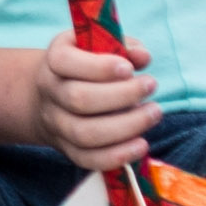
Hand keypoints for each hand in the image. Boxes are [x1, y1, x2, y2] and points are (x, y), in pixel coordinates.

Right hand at [31, 32, 158, 177]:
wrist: (52, 96)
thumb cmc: (87, 65)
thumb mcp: (99, 46)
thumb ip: (123, 46)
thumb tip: (142, 56)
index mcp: (55, 60)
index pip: (65, 62)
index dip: (99, 67)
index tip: (129, 68)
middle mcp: (50, 92)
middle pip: (78, 99)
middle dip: (122, 95)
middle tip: (151, 85)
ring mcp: (56, 124)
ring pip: (85, 133)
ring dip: (126, 126)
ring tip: (154, 113)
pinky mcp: (67, 149)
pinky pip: (88, 159)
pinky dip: (117, 156)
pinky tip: (141, 144)